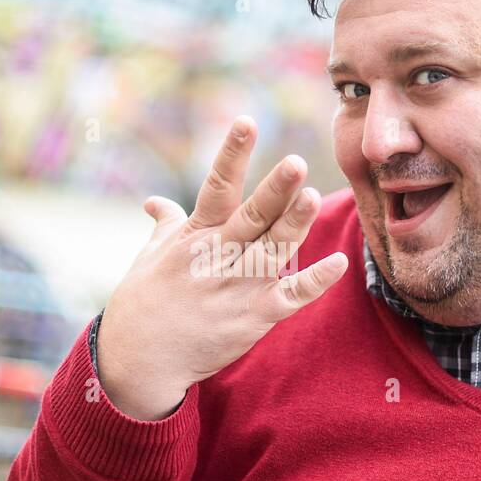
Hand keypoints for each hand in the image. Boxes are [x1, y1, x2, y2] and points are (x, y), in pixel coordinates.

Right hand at [95, 116, 347, 419]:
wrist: (140, 359)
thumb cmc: (144, 303)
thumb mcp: (150, 257)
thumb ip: (166, 225)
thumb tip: (154, 202)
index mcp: (195, 235)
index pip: (216, 187)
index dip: (232, 155)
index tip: (247, 122)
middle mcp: (217, 257)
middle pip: (251, 217)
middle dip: (274, 191)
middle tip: (296, 162)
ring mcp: (236, 288)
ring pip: (273, 251)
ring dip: (294, 225)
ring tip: (314, 196)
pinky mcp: (253, 317)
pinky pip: (289, 297)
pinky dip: (314, 282)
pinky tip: (339, 263)